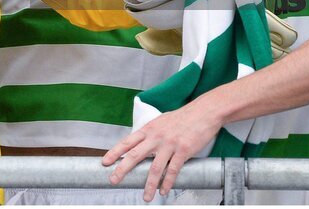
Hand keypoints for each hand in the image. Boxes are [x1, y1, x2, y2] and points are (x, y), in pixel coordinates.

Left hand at [103, 102, 219, 200]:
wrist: (203, 112)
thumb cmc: (182, 117)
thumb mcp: (161, 122)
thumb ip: (150, 134)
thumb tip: (140, 145)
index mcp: (149, 129)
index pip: (127, 141)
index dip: (115, 152)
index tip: (105, 162)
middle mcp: (156, 136)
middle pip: (135, 155)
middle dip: (122, 169)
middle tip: (114, 180)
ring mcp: (170, 144)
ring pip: (155, 168)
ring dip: (148, 184)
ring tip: (145, 197)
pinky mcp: (184, 150)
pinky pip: (173, 170)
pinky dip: (167, 182)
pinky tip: (163, 191)